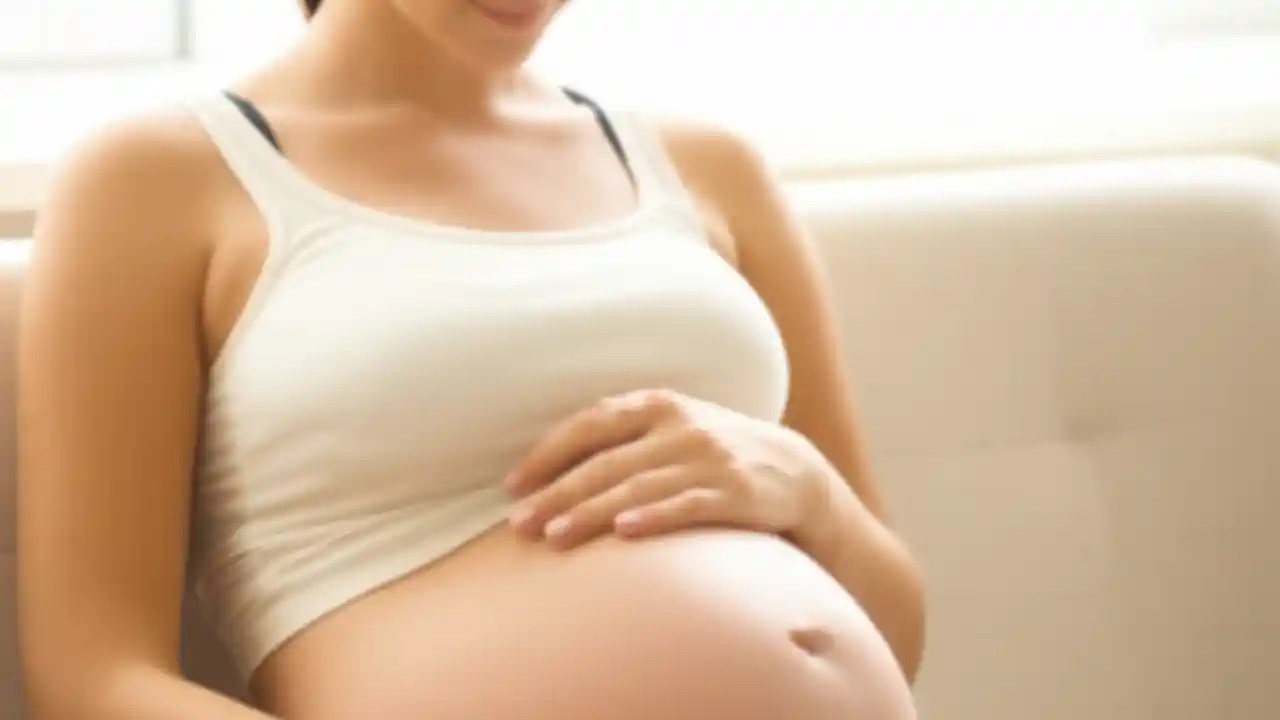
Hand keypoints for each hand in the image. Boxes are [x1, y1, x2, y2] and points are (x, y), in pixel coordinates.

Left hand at [502, 388, 830, 549]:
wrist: (794, 471)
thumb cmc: (713, 452)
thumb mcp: (673, 428)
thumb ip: (623, 437)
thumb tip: (548, 466)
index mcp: (658, 405)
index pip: (591, 424)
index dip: (548, 453)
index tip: (513, 486)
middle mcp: (680, 427)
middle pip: (606, 463)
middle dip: (557, 494)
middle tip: (519, 524)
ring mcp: (709, 459)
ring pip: (637, 487)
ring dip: (591, 512)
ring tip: (555, 536)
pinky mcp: (735, 492)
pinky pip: (687, 505)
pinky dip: (654, 517)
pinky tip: (624, 532)